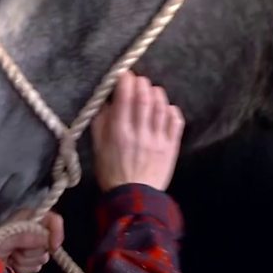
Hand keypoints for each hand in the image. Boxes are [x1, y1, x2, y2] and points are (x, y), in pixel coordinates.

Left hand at [0, 210, 64, 272]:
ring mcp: (32, 247)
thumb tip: (46, 239)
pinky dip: (23, 268)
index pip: (52, 220)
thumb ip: (24, 237)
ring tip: (10, 258)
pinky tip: (12, 265)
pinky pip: (36, 267)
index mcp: (28, 218)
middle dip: (31, 250)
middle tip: (14, 251)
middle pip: (48, 243)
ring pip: (42, 258)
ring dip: (25, 261)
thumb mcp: (4, 238)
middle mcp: (33, 231)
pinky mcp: (29, 262)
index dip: (57, 231)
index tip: (53, 246)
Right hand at [91, 71, 184, 191]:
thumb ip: (100, 121)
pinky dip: (171, 109)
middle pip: (145, 96)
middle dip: (141, 82)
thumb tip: (105, 99)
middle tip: (137, 81)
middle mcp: (139, 132)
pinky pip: (175, 121)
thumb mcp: (97, 146)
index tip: (123, 74)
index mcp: (119, 131)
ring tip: (150, 92)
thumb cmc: (111, 171)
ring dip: (156, 93)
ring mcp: (157, 139)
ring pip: (161, 105)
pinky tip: (164, 109)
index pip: (125, 95)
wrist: (133, 197)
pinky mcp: (171, 146)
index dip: (125, 79)